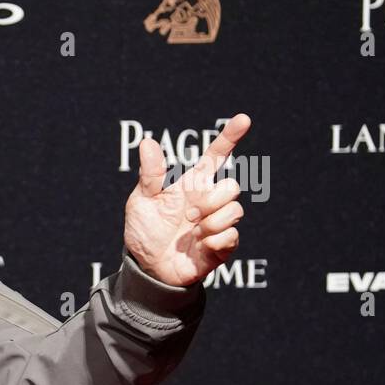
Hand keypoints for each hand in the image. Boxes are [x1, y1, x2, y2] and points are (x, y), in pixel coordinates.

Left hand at [123, 113, 251, 286]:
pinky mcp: (222, 245)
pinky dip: (215, 241)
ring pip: (236, 210)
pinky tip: (200, 245)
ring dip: (211, 222)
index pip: (216, 156)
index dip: (229, 137)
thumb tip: (146, 142)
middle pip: (233, 186)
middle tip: (189, 215)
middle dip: (212, 200)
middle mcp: (209, 201)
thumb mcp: (141, 201)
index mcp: (193, 185)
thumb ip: (150, 175)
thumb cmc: (145, 230)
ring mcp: (218, 222)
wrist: (147, 266)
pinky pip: (232, 236)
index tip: (243, 119)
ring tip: (193, 232)